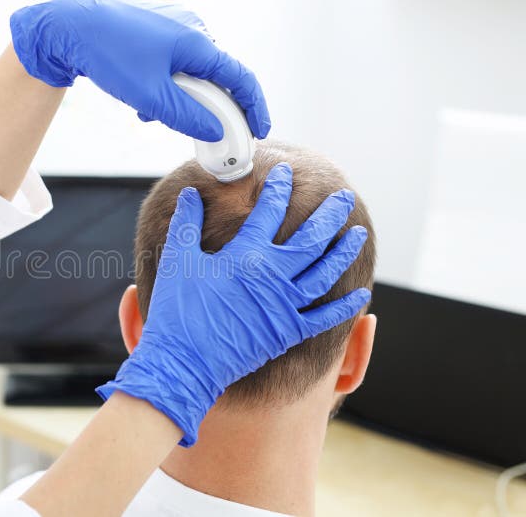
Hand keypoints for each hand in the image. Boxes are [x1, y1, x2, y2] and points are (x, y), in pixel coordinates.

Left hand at [9, 0, 270, 140]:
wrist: (69, 26)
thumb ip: (188, 117)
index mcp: (197, 42)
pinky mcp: (158, 30)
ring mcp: (175, 27)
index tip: (257, 131)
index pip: (240, 79)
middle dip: (205, 109)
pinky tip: (141, 99)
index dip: (253, 108)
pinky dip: (165, 86)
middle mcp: (192, 29)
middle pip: (215, 78)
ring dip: (179, 99)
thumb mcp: (150, 97)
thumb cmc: (109, 55)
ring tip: (148, 113)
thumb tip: (215, 130)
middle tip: (196, 134)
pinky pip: (174, 64)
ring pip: (191, 73)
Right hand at [96, 163, 370, 445]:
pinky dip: (344, 306)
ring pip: (325, 272)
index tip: (286, 174)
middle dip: (330, 215)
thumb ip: (186, 224)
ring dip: (343, 251)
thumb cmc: (178, 311)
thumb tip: (190, 194)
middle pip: (311, 238)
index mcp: (246, 255)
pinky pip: (324, 318)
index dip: (279, 189)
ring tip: (358, 233)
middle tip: (344, 198)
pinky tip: (360, 295)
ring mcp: (284, 305)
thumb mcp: (177, 261)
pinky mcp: (288, 332)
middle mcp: (273, 276)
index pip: (269, 212)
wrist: (184, 362)